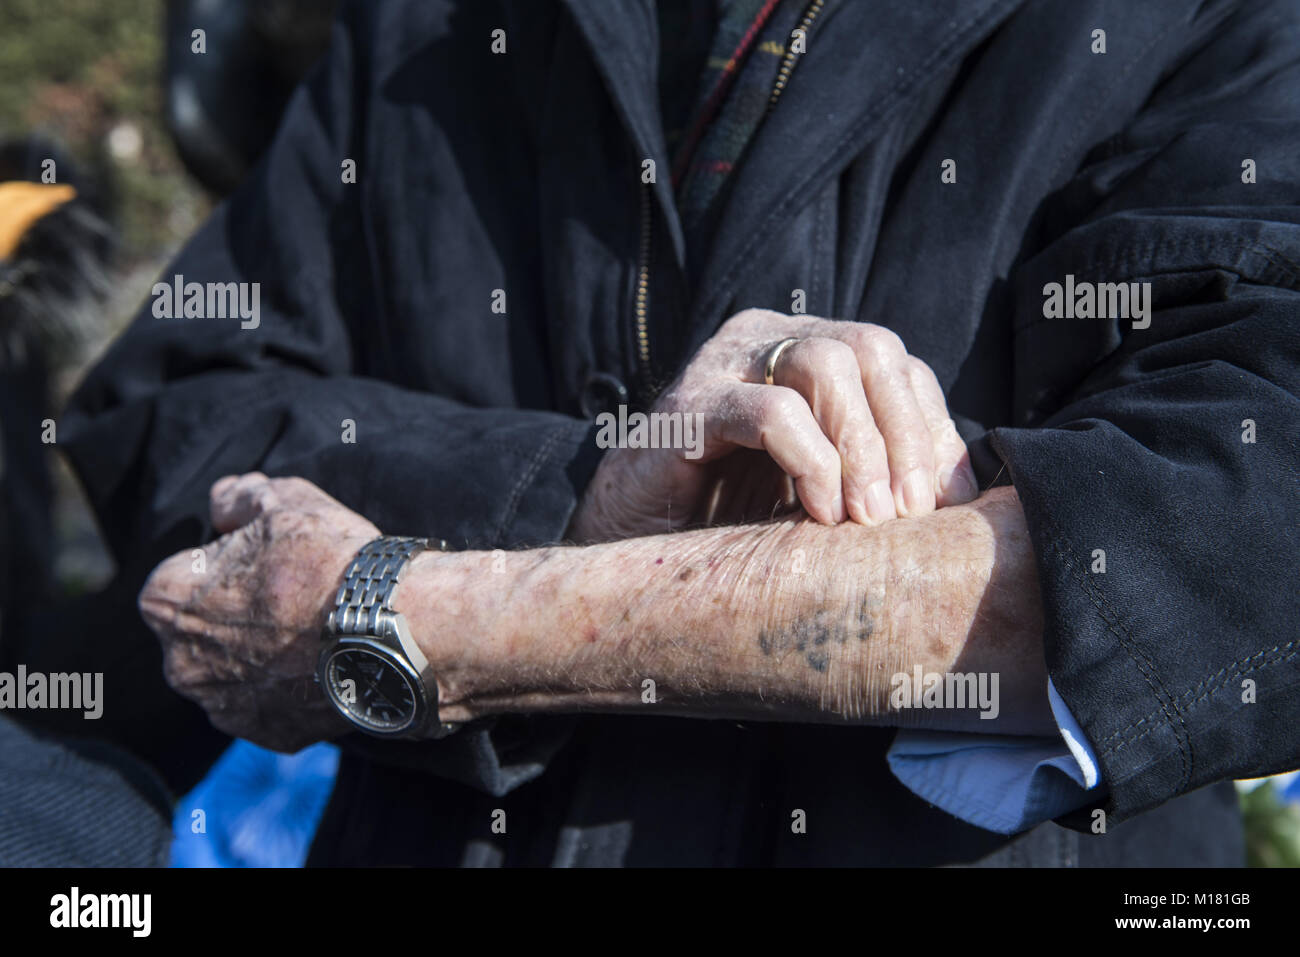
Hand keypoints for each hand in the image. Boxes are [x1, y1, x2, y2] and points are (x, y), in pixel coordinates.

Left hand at [138, 473, 377, 751]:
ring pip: (234, 672)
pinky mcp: (267, 734)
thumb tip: (224, 503)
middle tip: (291, 595)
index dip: (226, 561)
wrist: (391, 631)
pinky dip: (290, 688)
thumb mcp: (285, 501)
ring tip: (313, 632)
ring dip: (260, 654)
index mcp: (167, 601)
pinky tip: (324, 663)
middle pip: (203, 629)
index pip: (183, 573)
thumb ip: (240, 497)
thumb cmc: (330, 562)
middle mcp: (180, 663)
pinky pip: (271, 705)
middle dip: (236, 614)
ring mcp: (223, 707)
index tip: (266, 559)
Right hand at [569, 308, 977, 540]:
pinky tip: (818, 510)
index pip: (896, 363)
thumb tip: (964, 495)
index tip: (950, 502)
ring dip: (862, 449)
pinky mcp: (690, 404)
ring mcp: (727, 362)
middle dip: (904, 435)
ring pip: (827, 364)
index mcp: (809, 350)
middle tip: (908, 514)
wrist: (629, 539)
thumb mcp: (819, 489)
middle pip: (871, 349)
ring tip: (864, 519)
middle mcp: (771, 339)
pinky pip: (769, 411)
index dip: (932, 428)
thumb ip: (877, 473)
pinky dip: (810, 460)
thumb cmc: (728, 514)